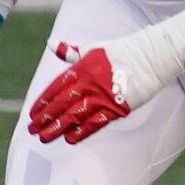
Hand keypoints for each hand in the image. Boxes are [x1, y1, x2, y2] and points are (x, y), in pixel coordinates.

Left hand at [27, 35, 157, 144]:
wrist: (152, 56)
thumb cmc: (122, 51)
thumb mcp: (94, 48)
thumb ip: (72, 52)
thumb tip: (52, 45)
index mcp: (83, 67)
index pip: (57, 87)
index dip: (43, 101)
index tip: (32, 113)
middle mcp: (90, 82)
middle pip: (62, 104)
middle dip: (45, 118)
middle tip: (32, 129)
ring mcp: (103, 96)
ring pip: (75, 115)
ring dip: (58, 128)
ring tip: (44, 138)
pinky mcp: (117, 107)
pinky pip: (95, 122)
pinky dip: (82, 131)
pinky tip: (70, 139)